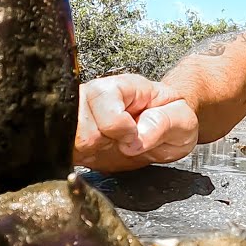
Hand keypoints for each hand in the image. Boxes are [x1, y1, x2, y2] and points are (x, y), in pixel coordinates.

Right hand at [74, 74, 199, 171]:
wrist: (163, 131)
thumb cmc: (172, 119)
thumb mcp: (183, 121)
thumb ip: (164, 124)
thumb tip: (134, 141)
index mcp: (122, 86)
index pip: (102, 100)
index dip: (118, 126)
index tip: (134, 138)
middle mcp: (93, 96)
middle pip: (78, 126)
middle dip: (101, 143)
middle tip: (120, 143)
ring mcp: (77, 114)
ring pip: (67, 142)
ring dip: (89, 153)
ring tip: (110, 147)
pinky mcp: (69, 135)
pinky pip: (62, 152)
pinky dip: (80, 159)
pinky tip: (98, 154)